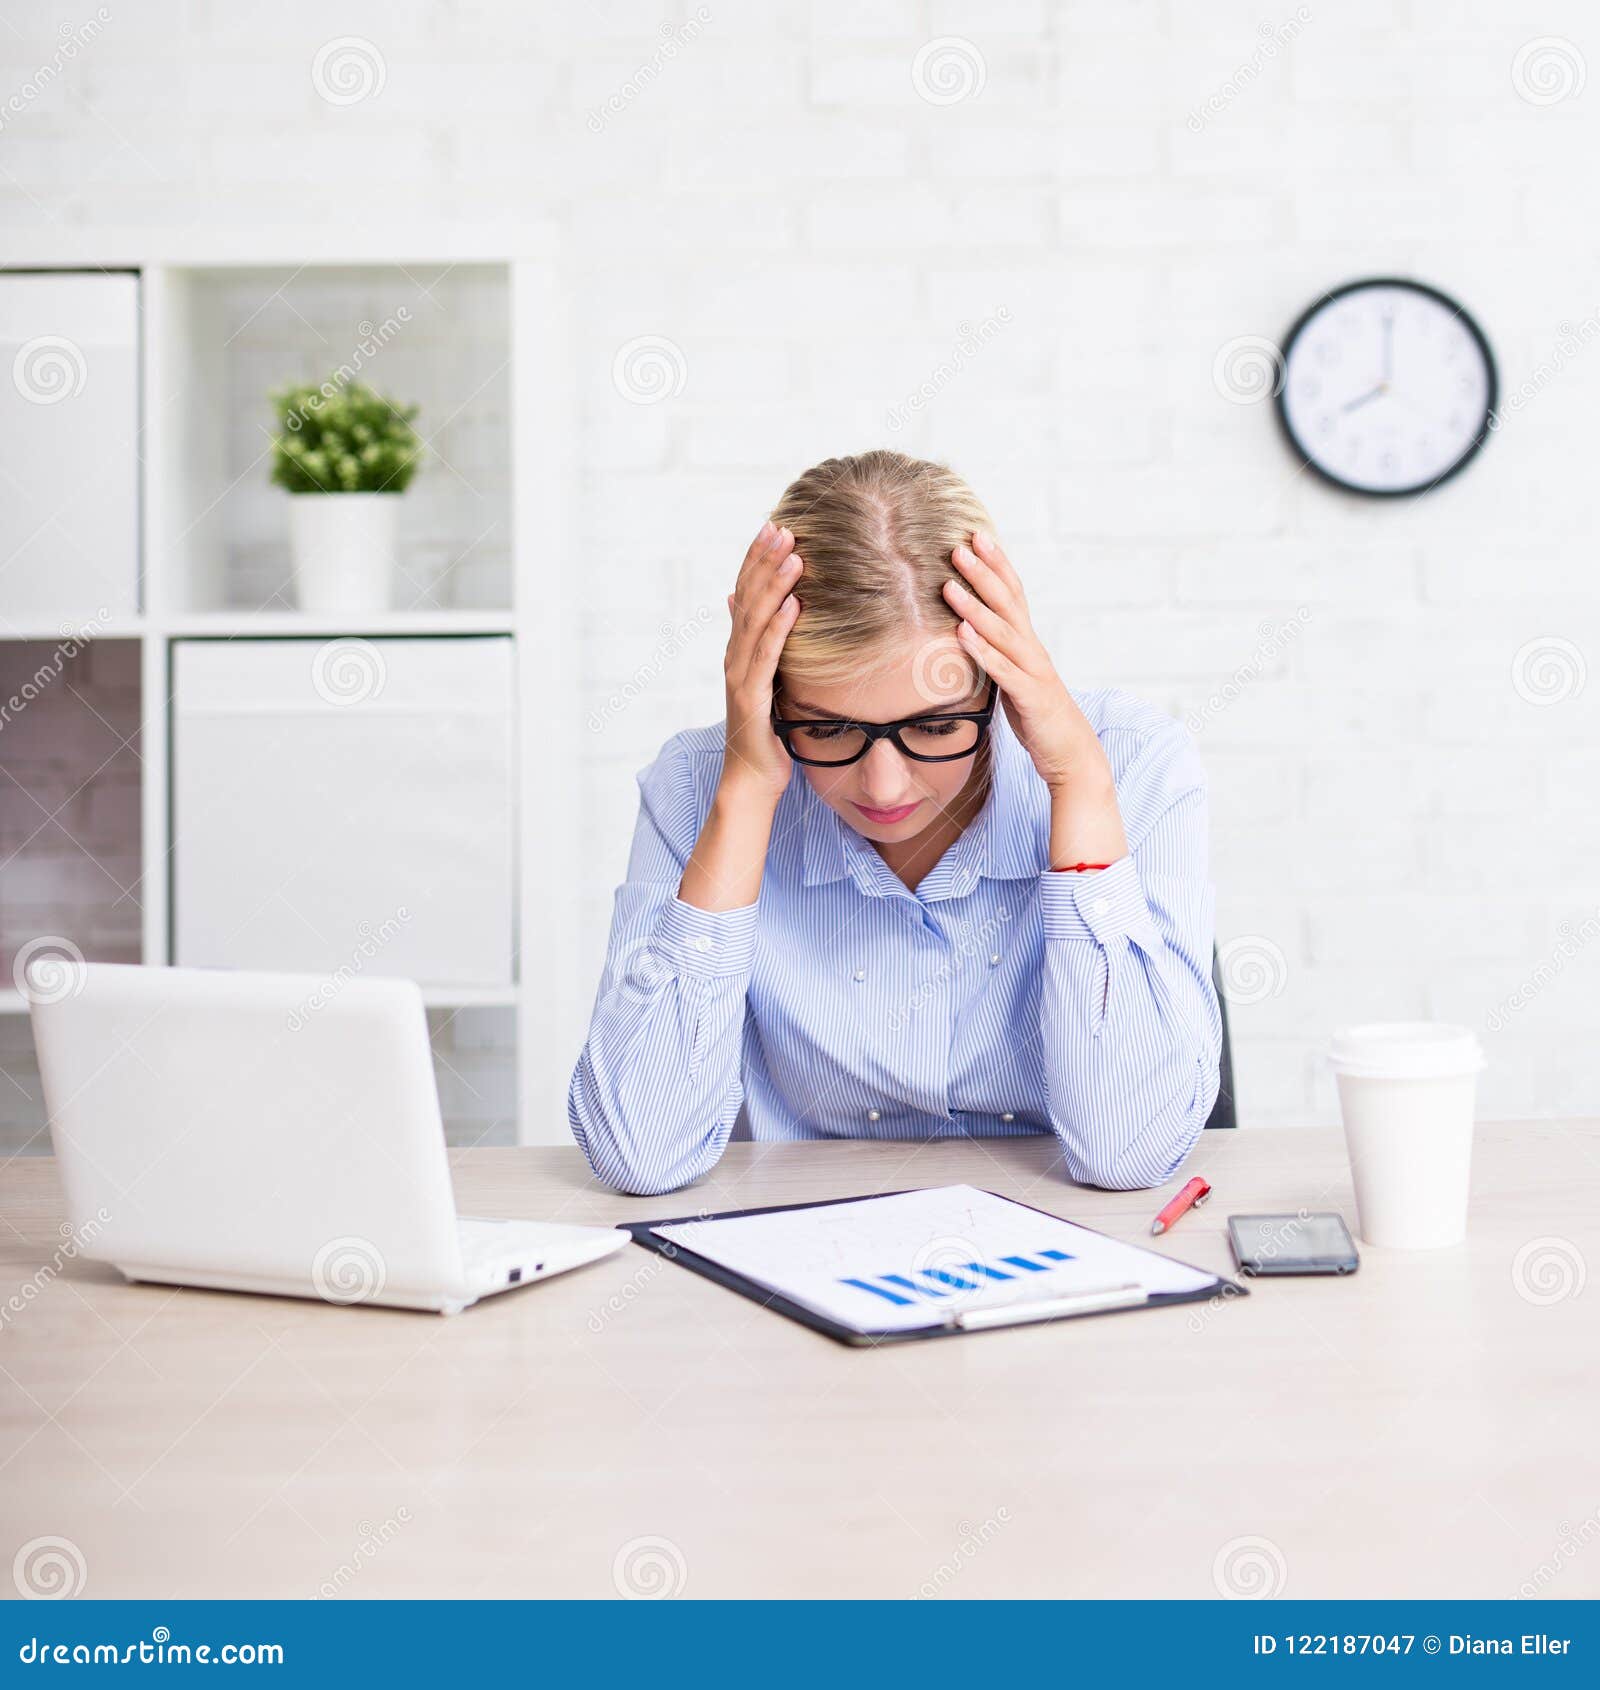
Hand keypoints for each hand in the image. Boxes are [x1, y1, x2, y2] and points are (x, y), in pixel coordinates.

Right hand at [721, 520, 801, 803]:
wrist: (751, 779)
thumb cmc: (765, 733)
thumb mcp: (765, 681)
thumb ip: (759, 645)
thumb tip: (745, 606)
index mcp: (739, 650)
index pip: (745, 594)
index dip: (757, 560)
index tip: (774, 527)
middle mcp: (735, 657)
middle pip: (747, 598)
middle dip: (764, 561)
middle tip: (782, 527)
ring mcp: (740, 676)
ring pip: (755, 621)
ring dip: (774, 586)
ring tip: (792, 555)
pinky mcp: (752, 697)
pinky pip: (766, 656)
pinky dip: (779, 628)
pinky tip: (794, 605)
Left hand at [940, 531, 1107, 793]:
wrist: (1071, 755)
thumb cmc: (1039, 717)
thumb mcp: (1014, 679)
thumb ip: (997, 655)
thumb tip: (968, 636)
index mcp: (1028, 643)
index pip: (1013, 594)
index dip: (996, 564)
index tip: (975, 536)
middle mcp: (1033, 650)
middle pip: (1008, 603)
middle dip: (983, 573)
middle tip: (958, 546)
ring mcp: (1033, 672)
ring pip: (1002, 632)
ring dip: (975, 607)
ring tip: (949, 585)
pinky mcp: (1030, 697)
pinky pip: (1003, 670)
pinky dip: (981, 650)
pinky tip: (961, 634)